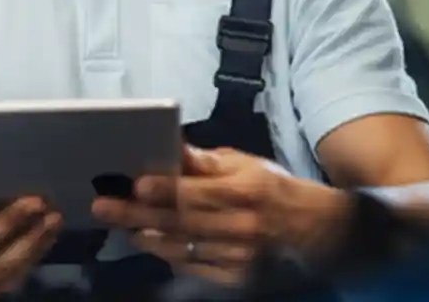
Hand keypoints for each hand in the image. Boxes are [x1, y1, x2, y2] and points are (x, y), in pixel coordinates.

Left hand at [91, 146, 348, 285]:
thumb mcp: (249, 165)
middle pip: (180, 221)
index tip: (134, 184)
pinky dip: (169, 256)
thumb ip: (207, 162)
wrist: (325, 235)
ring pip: (182, 248)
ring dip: (146, 237)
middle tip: (102, 208)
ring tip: (120, 226)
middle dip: (136, 215)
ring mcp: (240, 258)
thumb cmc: (277, 190)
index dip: (163, 189)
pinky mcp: (239, 280)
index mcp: (245, 192)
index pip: (195, 192)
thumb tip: (169, 147)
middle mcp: (242, 227)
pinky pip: (194, 268)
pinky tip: (149, 243)